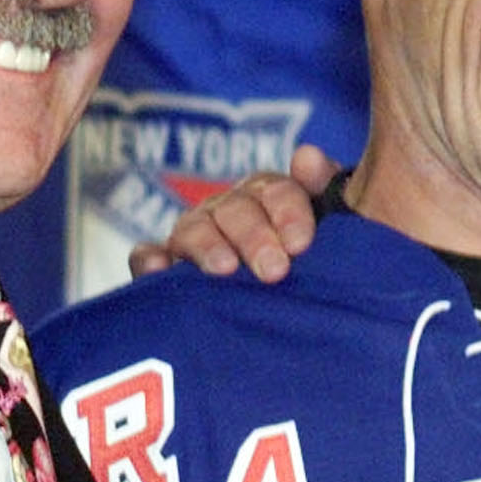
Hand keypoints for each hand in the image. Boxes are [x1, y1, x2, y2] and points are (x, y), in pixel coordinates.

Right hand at [128, 143, 340, 282]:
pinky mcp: (163, 269)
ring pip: (192, 228)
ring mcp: (194, 238)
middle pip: (234, 209)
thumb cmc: (312, 269)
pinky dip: (149, 260)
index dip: (288, 212)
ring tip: (224, 269)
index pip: (277, 191)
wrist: (283, 326)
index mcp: (270, 199)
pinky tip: (158, 270)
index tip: (301, 244)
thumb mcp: (333, 231)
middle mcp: (230, 213)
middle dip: (253, 236)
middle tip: (274, 271)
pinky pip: (147, 258)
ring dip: (206, 245)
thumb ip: (328, 191)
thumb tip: (307, 155)